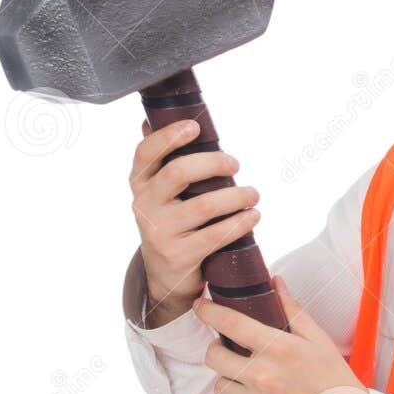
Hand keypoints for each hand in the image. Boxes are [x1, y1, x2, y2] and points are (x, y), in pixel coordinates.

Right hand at [129, 118, 260, 323]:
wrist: (166, 276)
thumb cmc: (171, 222)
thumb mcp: (160, 192)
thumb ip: (162, 160)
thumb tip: (154, 118)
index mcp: (140, 183)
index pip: (146, 152)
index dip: (169, 135)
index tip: (195, 126)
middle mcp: (144, 205)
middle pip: (178, 172)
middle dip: (214, 163)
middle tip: (236, 165)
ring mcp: (160, 232)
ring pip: (203, 205)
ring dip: (236, 196)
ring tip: (253, 195)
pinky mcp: (179, 255)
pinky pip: (215, 235)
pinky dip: (240, 223)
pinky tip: (253, 217)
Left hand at [196, 276, 370, 393]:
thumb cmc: (336, 382)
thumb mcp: (320, 341)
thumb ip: (293, 311)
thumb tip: (274, 283)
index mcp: (279, 349)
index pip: (230, 323)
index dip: (209, 311)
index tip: (201, 307)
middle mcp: (262, 376)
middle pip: (213, 357)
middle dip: (218, 350)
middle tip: (230, 351)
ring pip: (220, 387)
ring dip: (230, 381)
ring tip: (251, 382)